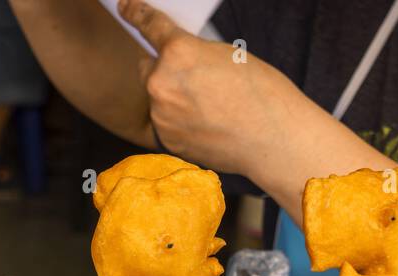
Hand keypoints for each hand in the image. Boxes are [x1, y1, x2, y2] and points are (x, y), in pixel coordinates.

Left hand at [119, 0, 303, 179]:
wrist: (272, 140)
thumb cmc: (261, 93)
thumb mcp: (227, 55)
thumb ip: (194, 53)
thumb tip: (179, 59)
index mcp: (179, 52)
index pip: (149, 25)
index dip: (135, 12)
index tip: (124, 7)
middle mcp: (161, 83)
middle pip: (147, 67)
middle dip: (163, 69)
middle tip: (191, 78)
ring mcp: (161, 115)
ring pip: (157, 98)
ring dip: (172, 98)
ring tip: (208, 107)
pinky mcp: (166, 140)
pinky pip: (165, 123)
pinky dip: (179, 121)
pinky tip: (205, 125)